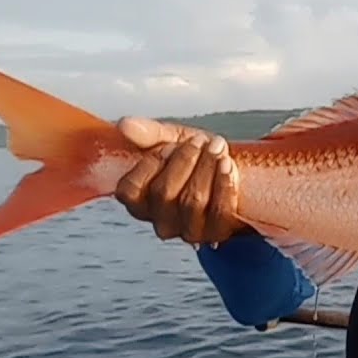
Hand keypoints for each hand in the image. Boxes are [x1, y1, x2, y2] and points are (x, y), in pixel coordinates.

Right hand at [113, 117, 245, 245]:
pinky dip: (224, 184)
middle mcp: (161, 221)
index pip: (131, 189)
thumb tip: (125, 124)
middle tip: (199, 141)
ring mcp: (189, 231)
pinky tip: (227, 164)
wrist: (231, 172)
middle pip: (164, 193)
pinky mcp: (217, 233)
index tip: (170, 145)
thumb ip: (150, 134)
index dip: (151, 164)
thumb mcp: (172, 140)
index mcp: (140, 202)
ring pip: (192, 201)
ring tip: (217, 147)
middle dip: (184, 161)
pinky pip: (220, 211)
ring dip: (206, 168)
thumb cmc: (197, 159)